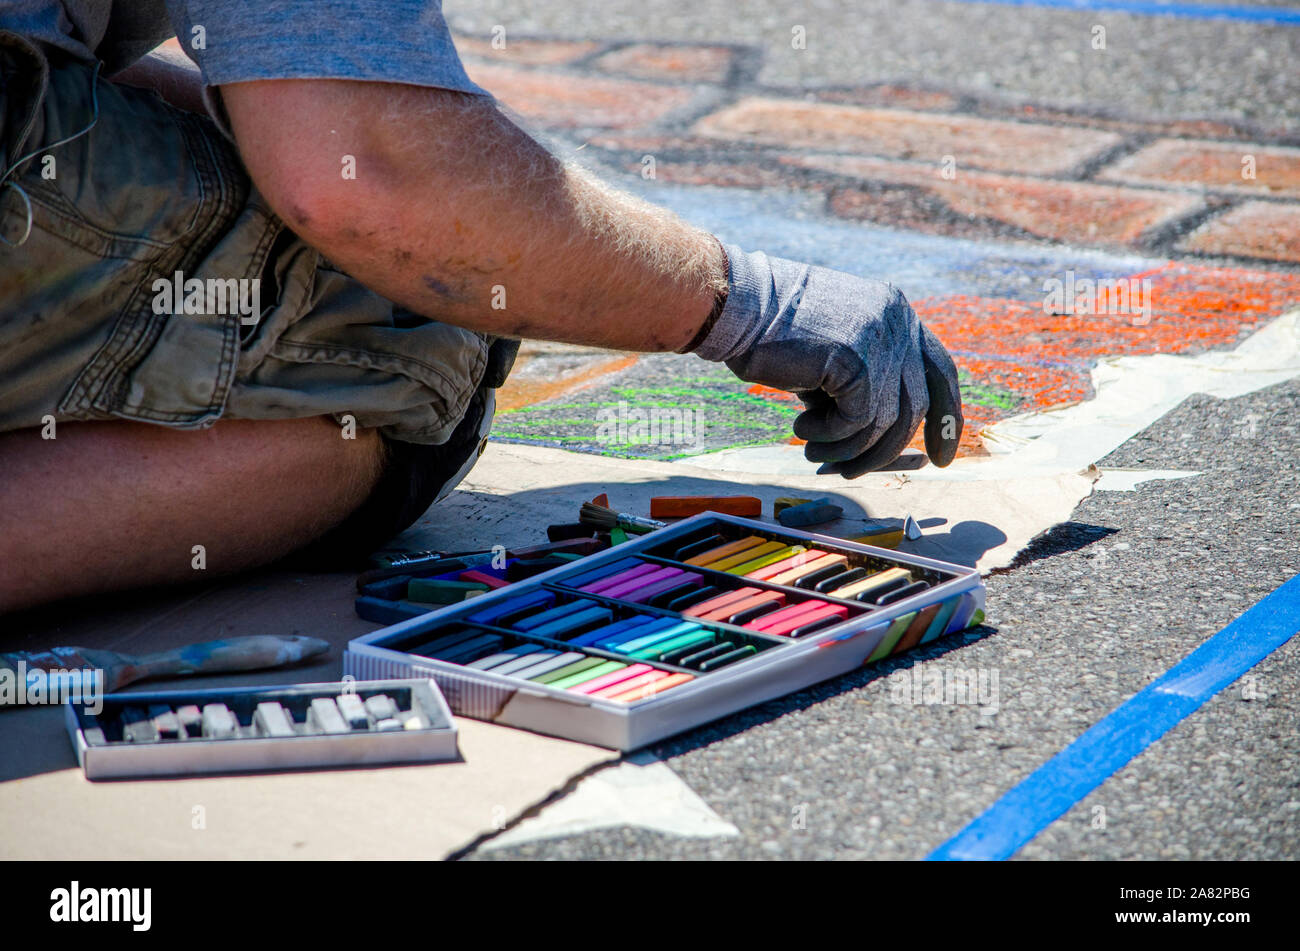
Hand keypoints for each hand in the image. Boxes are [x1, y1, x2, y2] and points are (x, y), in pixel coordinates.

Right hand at [690, 245, 962, 476]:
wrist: (736, 307)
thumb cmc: (770, 335)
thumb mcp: (831, 358)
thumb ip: (862, 386)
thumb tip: (883, 445)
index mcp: (896, 312)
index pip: (940, 371)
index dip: (945, 418)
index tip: (939, 458)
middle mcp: (898, 321)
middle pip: (917, 405)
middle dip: (888, 450)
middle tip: (851, 472)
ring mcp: (883, 339)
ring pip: (888, 421)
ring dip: (849, 449)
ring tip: (813, 452)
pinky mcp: (859, 360)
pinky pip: (859, 421)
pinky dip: (829, 435)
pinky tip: (801, 428)